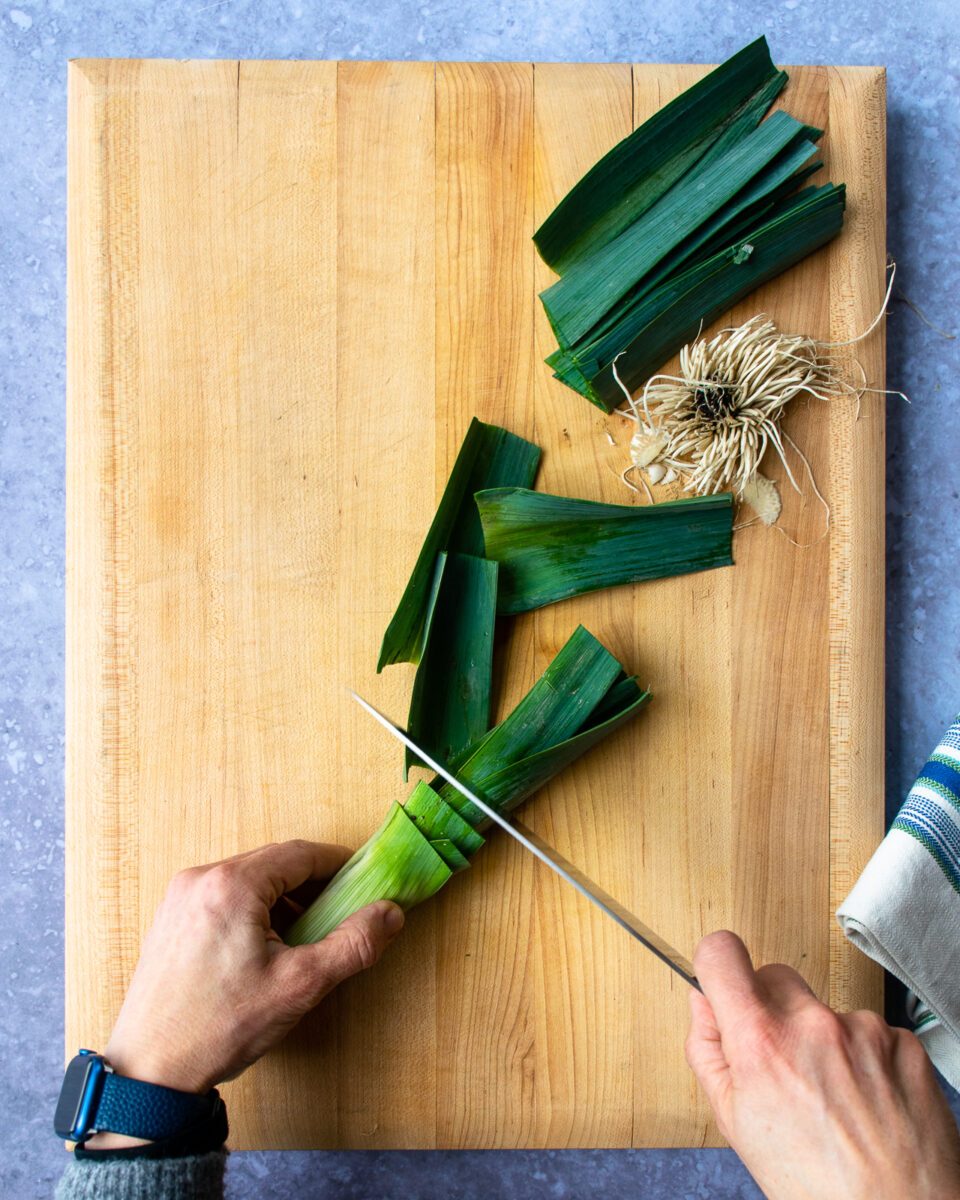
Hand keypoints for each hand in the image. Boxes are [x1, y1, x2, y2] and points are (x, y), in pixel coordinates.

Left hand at [90, 840, 402, 1134]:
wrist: (149, 1070)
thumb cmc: (221, 1026)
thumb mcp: (300, 985)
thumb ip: (353, 944)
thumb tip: (393, 913)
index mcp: (232, 884)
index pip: (301, 853)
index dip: (339, 865)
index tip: (365, 882)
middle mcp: (202, 877)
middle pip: (274, 862)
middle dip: (312, 883)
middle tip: (341, 912)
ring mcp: (180, 896)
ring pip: (249, 878)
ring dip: (283, 897)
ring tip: (306, 934)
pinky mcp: (170, 917)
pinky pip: (223, 894)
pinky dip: (254, 908)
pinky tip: (266, 945)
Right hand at [685, 931, 959, 1199]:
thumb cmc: (816, 1186)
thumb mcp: (735, 1124)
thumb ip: (707, 1050)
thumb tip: (702, 1002)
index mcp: (761, 1042)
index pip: (721, 954)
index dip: (716, 963)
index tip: (722, 978)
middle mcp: (812, 1024)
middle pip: (776, 977)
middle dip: (771, 1009)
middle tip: (782, 1064)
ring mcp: (864, 1030)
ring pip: (826, 1009)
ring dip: (823, 1039)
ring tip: (834, 1099)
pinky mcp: (904, 1042)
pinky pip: (871, 1031)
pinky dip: (866, 1058)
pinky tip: (867, 1101)